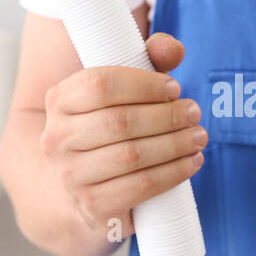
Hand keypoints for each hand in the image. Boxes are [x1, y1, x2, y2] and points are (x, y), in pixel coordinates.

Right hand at [41, 32, 206, 238]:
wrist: (81, 189)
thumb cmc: (109, 129)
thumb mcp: (122, 91)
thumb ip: (148, 61)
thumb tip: (173, 50)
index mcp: (59, 100)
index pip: (100, 85)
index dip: (143, 85)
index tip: (174, 88)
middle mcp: (57, 138)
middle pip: (119, 122)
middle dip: (166, 116)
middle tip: (194, 113)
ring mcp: (71, 175)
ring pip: (131, 156)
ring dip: (174, 144)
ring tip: (198, 137)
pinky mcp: (92, 206)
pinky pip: (139, 187)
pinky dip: (172, 173)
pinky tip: (191, 162)